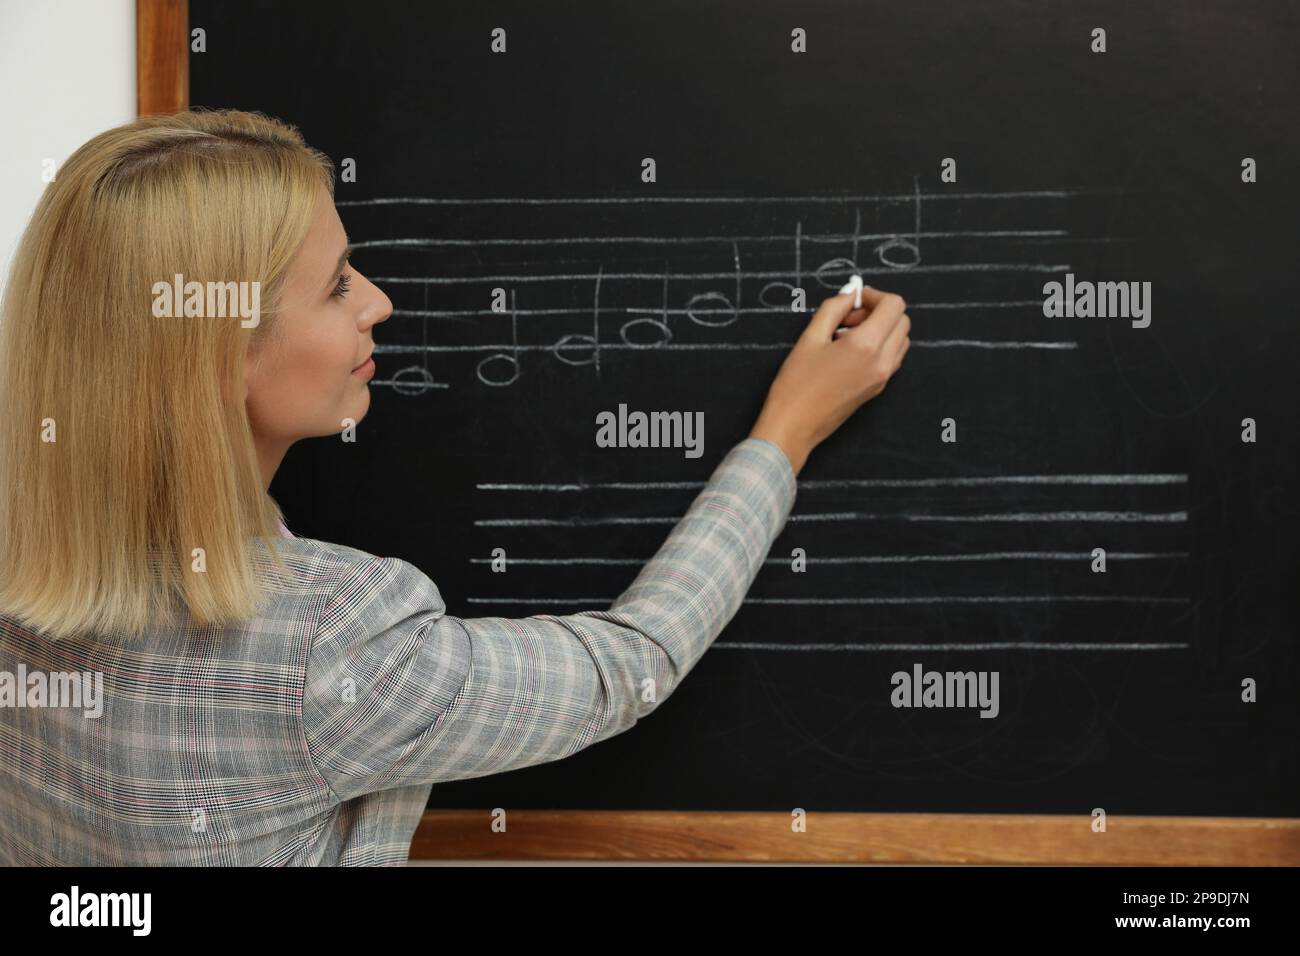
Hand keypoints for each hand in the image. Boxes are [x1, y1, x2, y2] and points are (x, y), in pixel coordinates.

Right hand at [748, 285, 910, 475]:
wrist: (793, 427)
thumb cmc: (795, 385)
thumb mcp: (809, 338)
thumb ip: (833, 309)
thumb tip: (849, 294)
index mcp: (866, 346)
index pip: (894, 305)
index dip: (874, 296)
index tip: (853, 302)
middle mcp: (881, 362)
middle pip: (902, 321)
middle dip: (879, 311)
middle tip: (848, 319)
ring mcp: (882, 378)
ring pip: (900, 340)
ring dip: (881, 329)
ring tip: (848, 336)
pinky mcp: (877, 388)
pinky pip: (892, 358)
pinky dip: (879, 346)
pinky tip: (850, 352)